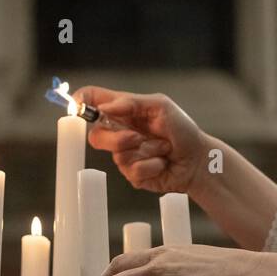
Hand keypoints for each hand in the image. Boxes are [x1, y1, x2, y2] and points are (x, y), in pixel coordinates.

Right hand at [74, 85, 210, 194]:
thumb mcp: (161, 106)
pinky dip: (152, 166)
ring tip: (163, 148)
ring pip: (117, 156)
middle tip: (137, 138)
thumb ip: (131, 103)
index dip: (80, 103)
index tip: (78, 108)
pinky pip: (132, 171)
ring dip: (145, 151)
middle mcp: (120, 132)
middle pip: (96, 136)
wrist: (198, 161)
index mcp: (123, 110)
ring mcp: (125, 155)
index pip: (92, 100)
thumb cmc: (183, 131)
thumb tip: (104, 108)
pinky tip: (163, 163)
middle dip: (117, 139)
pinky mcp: (133, 174)